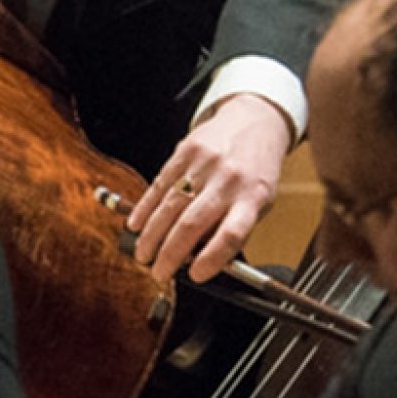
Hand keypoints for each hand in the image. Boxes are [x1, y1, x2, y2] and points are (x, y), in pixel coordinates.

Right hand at [133, 94, 293, 281]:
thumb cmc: (256, 171)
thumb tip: (199, 260)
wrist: (255, 121)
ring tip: (143, 255)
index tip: (196, 276)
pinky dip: (144, 209)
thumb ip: (232, 229)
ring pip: (170, 206)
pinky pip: (159, 185)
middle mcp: (229, 180)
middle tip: (158, 273)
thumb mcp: (260, 202)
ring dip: (152, 236)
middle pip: (192, 224)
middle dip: (169, 254)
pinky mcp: (185, 151)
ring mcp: (205, 164)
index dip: (211, 259)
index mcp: (253, 198)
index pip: (231, 234)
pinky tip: (136, 225)